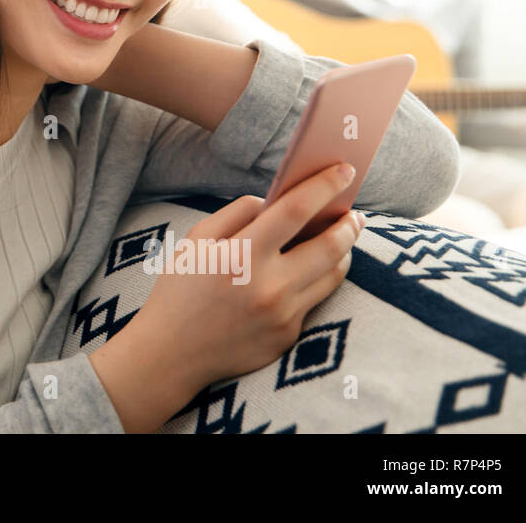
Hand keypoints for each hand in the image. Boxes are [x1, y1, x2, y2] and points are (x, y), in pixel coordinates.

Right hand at [133, 162, 363, 390]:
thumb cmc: (180, 289)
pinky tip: (312, 270)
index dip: (325, 186)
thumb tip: (274, 201)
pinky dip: (318, 280)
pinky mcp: (288, 336)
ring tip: (342, 238)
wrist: (171, 353)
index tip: (345, 170)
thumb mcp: (195, 241)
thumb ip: (235, 213)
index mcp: (241, 255)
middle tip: (354, 213)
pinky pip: (314, 301)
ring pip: (333, 276)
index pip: (296, 210)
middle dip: (348, 224)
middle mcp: (268, 286)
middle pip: (329, 246)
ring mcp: (282, 315)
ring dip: (344, 252)